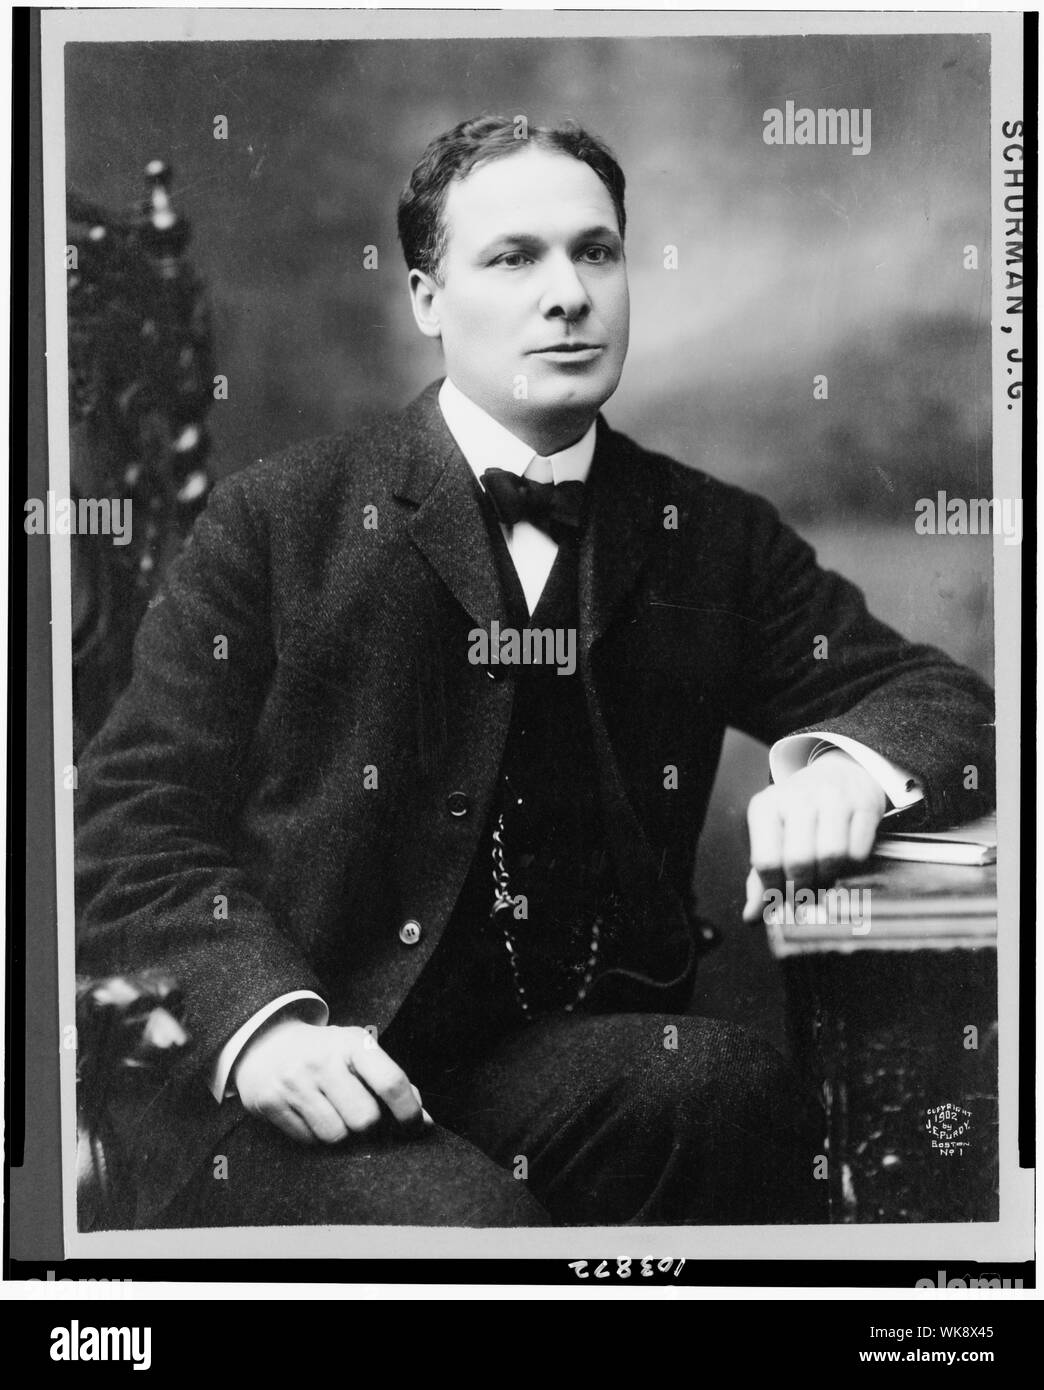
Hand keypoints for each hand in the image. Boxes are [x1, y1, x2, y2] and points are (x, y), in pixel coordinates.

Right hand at [232, 1017, 431, 1143]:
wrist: (266, 1042)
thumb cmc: (326, 1053)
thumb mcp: (359, 1052)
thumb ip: (392, 1083)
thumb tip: (424, 1123)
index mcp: (352, 1043)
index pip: (391, 1082)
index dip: (409, 1112)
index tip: (414, 1127)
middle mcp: (322, 1061)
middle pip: (365, 1120)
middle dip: (373, 1129)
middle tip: (370, 1125)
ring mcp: (294, 1082)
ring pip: (336, 1136)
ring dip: (345, 1138)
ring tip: (340, 1120)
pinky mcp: (271, 1103)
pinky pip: (308, 1141)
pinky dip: (318, 1139)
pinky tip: (316, 1119)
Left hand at [742, 751, 887, 921]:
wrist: (840, 775)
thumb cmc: (801, 813)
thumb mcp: (774, 835)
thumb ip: (760, 876)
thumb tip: (753, 916)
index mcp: (766, 807)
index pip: (766, 861)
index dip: (774, 890)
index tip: (782, 901)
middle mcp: (797, 798)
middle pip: (799, 861)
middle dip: (803, 886)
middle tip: (807, 893)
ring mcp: (832, 798)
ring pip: (832, 855)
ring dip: (830, 875)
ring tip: (826, 874)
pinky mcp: (864, 805)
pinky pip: (859, 850)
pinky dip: (853, 864)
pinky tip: (846, 858)